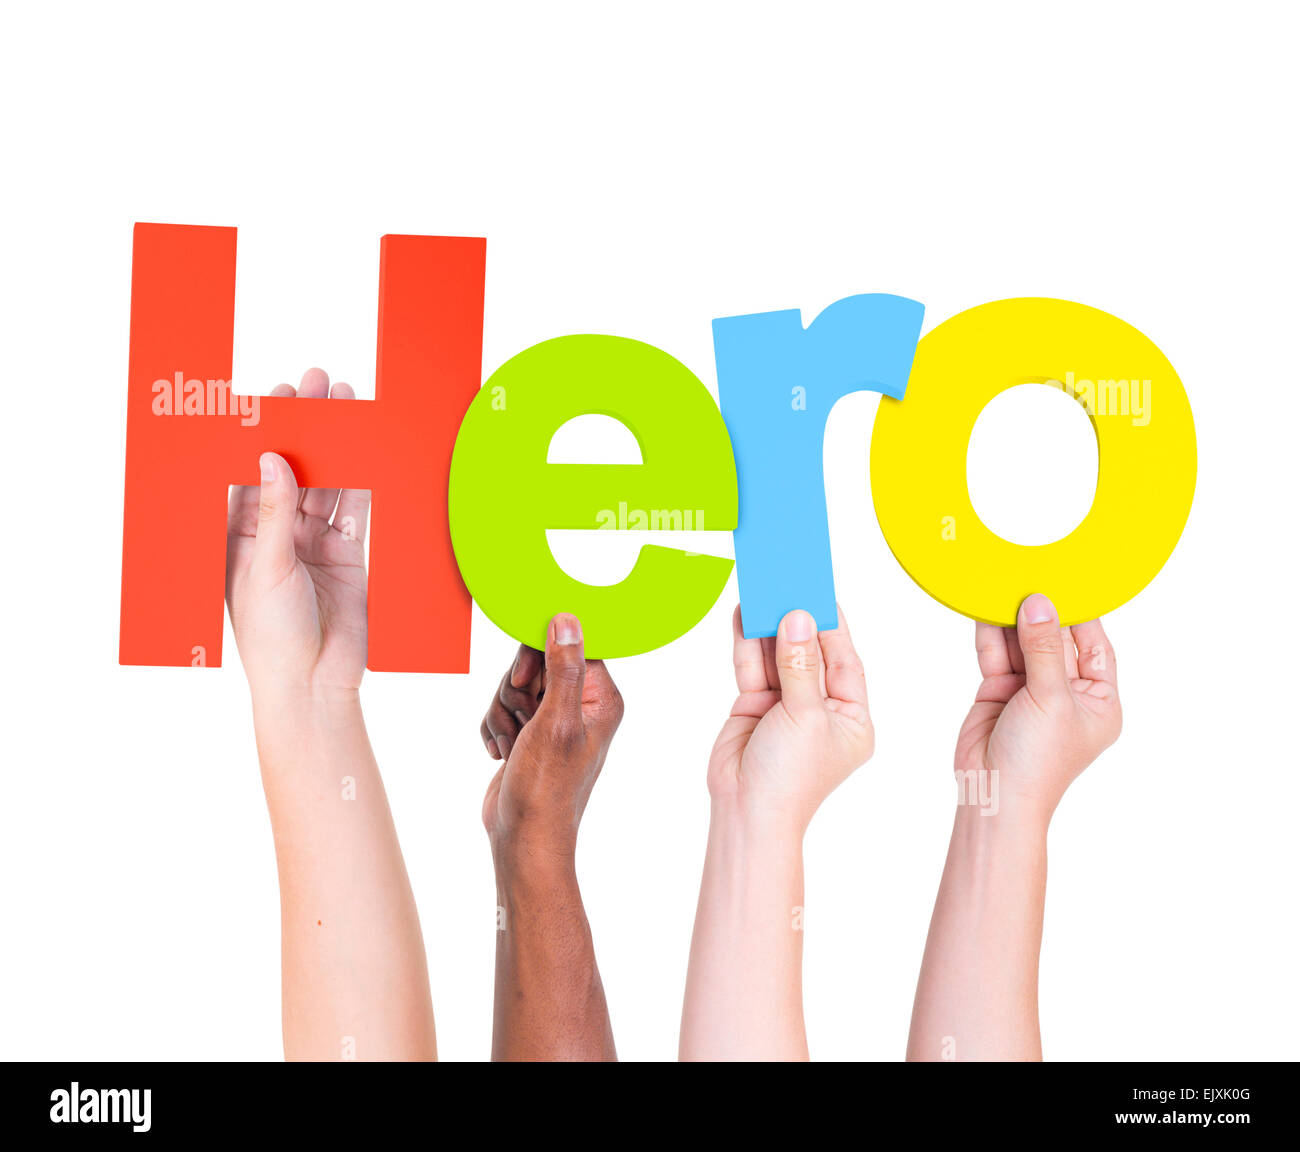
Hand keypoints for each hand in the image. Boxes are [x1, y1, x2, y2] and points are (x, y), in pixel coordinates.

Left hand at [225, 369, 370, 700]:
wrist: (314, 684)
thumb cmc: (272, 636)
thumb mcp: (266, 567)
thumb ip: (275, 512)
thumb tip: (270, 458)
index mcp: (240, 536)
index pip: (251, 472)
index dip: (264, 431)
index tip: (278, 395)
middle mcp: (276, 535)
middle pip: (293, 469)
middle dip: (306, 427)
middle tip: (319, 384)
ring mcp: (314, 544)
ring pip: (327, 482)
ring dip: (337, 445)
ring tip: (348, 404)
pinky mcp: (349, 556)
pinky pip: (356, 509)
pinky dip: (363, 478)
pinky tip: (369, 447)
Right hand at [479, 613, 622, 861]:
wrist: (523, 838)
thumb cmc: (546, 788)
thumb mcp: (556, 723)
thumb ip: (563, 669)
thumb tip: (567, 620)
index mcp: (601, 698)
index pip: (571, 645)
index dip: (539, 656)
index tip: (523, 679)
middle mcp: (581, 705)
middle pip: (537, 662)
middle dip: (516, 691)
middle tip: (522, 719)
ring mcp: (554, 719)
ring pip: (514, 685)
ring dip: (503, 713)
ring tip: (513, 744)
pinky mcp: (530, 733)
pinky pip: (502, 707)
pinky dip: (495, 727)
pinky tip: (504, 753)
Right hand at [708, 604, 872, 832]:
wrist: (746, 814)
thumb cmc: (790, 779)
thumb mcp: (804, 716)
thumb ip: (800, 665)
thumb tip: (798, 618)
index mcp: (851, 718)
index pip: (846, 661)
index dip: (832, 627)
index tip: (820, 592)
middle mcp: (820, 709)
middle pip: (810, 653)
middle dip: (798, 621)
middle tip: (790, 581)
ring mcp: (786, 707)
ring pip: (779, 656)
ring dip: (770, 626)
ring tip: (764, 588)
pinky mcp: (755, 706)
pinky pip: (754, 667)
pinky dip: (748, 642)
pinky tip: (745, 613)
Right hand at [955, 592, 1121, 825]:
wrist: (993, 794)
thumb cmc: (1038, 761)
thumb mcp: (1051, 698)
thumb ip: (1045, 648)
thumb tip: (1040, 603)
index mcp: (1098, 700)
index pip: (1095, 645)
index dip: (1082, 614)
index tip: (1069, 580)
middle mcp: (1066, 693)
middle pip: (1056, 640)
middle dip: (1042, 612)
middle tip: (1030, 575)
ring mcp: (1030, 691)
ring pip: (1023, 644)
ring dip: (1013, 619)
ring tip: (1003, 583)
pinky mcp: (998, 691)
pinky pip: (996, 654)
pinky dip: (990, 633)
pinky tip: (984, 607)